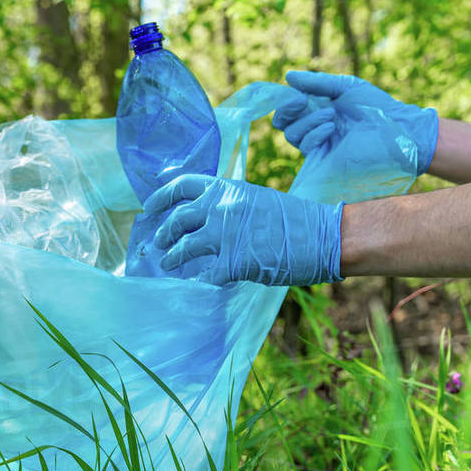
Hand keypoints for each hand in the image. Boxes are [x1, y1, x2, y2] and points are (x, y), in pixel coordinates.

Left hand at [146, 174, 344, 286]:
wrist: (322, 236)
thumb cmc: (292, 219)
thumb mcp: (255, 198)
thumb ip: (228, 203)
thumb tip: (204, 214)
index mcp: (226, 188)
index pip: (181, 185)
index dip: (160, 197)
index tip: (149, 209)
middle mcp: (220, 208)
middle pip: (177, 220)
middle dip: (163, 234)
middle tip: (159, 243)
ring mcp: (225, 236)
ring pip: (183, 249)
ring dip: (172, 259)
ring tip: (168, 264)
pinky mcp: (233, 263)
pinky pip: (204, 276)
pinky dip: (197, 281)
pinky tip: (195, 284)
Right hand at [271, 71, 438, 172]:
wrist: (396, 130)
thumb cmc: (376, 107)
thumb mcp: (346, 87)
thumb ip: (317, 83)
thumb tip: (288, 76)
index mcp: (318, 107)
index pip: (289, 107)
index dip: (286, 101)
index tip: (297, 95)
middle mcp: (313, 125)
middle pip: (283, 123)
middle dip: (287, 111)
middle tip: (302, 101)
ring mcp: (317, 143)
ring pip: (291, 134)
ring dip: (307, 122)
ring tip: (331, 116)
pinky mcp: (322, 158)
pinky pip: (304, 147)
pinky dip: (313, 135)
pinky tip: (330, 128)